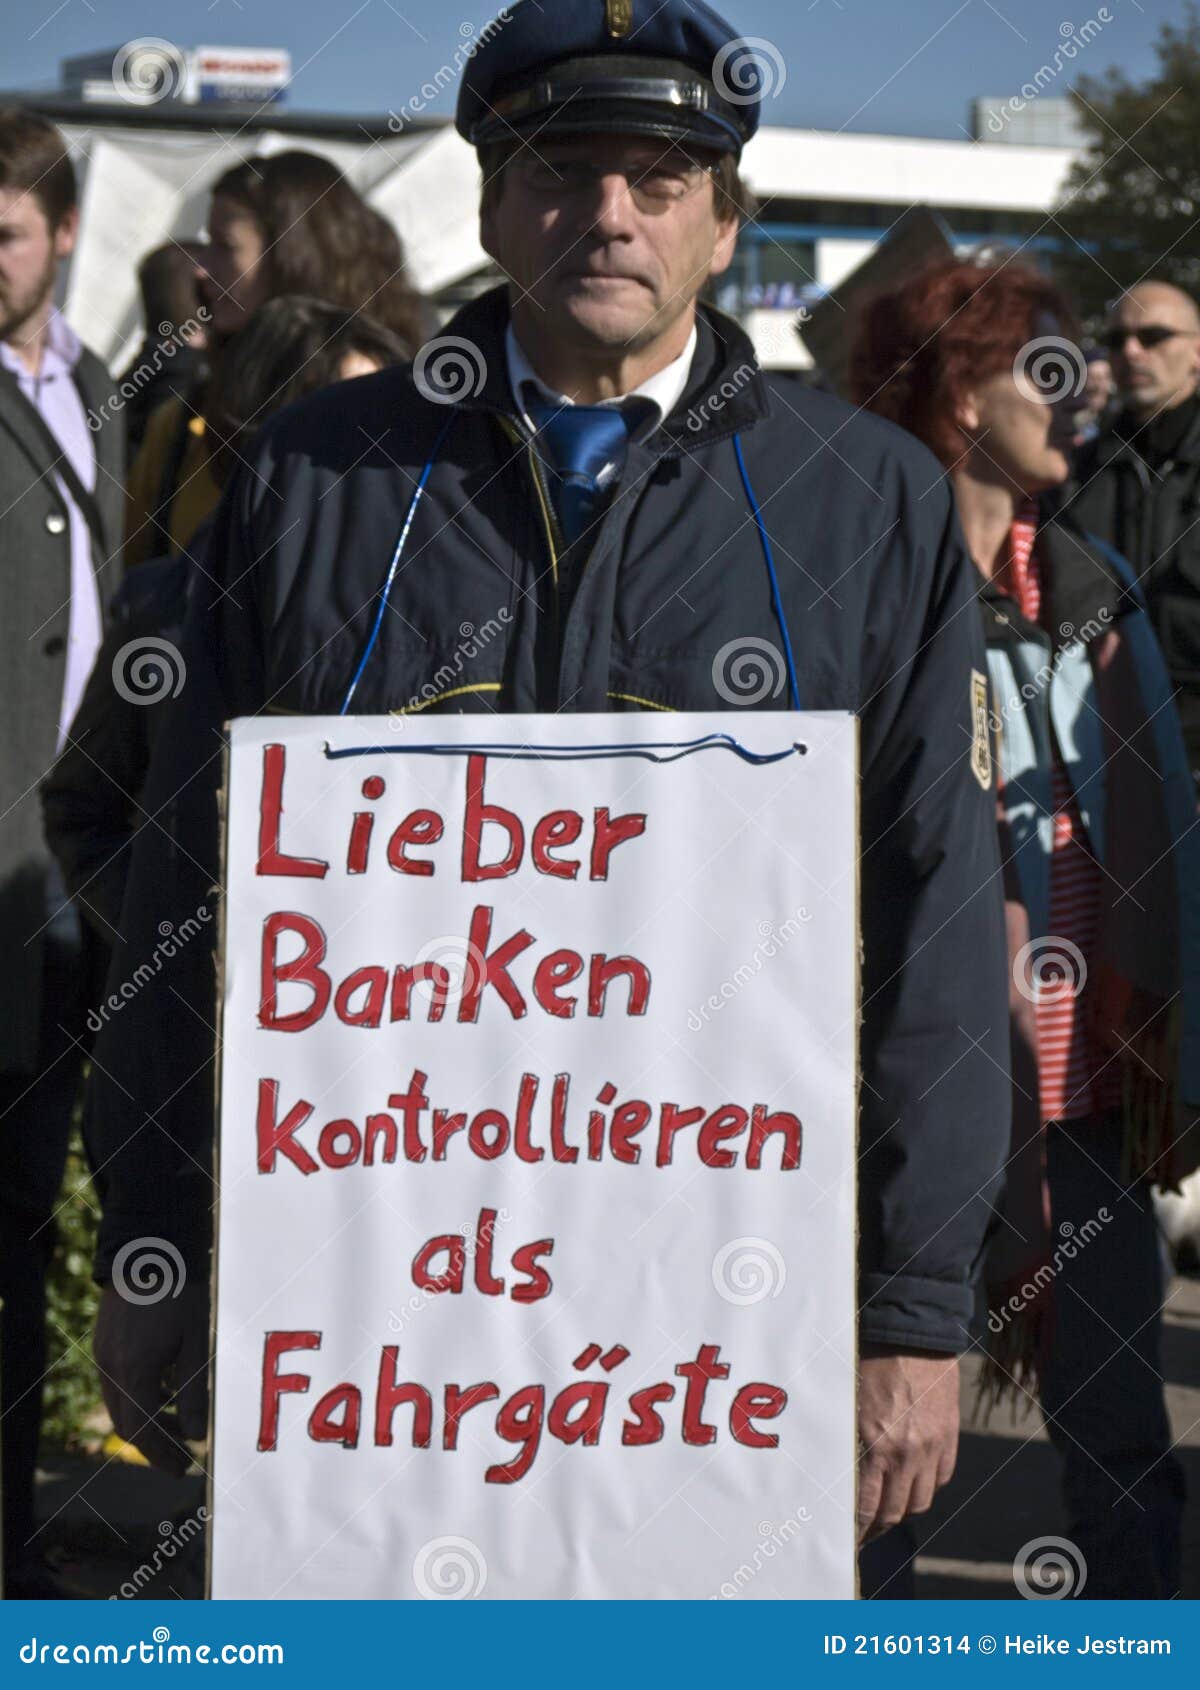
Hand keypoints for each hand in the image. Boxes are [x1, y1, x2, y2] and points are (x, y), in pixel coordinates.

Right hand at [93, 1282, 209, 1475]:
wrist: (149, 1250)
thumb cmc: (180, 1294)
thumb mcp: (196, 1342)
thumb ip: (194, 1391)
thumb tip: (195, 1435)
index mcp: (135, 1372)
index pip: (143, 1432)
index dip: (162, 1456)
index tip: (183, 1468)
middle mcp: (112, 1369)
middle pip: (127, 1424)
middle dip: (155, 1446)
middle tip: (182, 1458)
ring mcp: (104, 1356)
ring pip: (120, 1406)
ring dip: (147, 1422)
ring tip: (179, 1427)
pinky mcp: (105, 1344)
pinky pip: (117, 1385)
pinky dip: (139, 1399)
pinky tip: (165, 1393)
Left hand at [856, 1346, 958, 1544]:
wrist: (912, 1334)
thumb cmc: (868, 1361)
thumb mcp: (848, 1403)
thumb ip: (850, 1442)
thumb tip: (842, 1477)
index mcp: (875, 1445)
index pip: (866, 1507)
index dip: (858, 1530)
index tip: (851, 1539)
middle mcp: (906, 1453)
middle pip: (895, 1511)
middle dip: (879, 1526)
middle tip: (868, 1531)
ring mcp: (931, 1447)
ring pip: (921, 1500)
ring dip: (904, 1509)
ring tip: (890, 1510)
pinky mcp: (949, 1436)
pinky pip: (941, 1477)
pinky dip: (927, 1486)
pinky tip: (914, 1483)